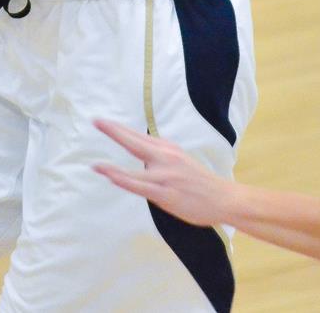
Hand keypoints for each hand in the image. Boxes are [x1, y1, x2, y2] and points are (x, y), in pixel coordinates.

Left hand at [93, 118, 233, 227]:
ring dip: (112, 167)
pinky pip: (140, 186)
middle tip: (96, 121)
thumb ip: (160, 155)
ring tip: (95, 165)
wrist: (224, 198)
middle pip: (134, 142)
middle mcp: (165, 158)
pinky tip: (112, 177)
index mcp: (168, 149)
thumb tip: (140, 151)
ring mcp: (165, 176)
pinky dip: (125, 180)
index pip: (138, 136)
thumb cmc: (200, 182)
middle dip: (114, 131)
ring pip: (134, 167)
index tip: (102, 121)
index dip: (119, 129)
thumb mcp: (180, 160)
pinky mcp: (166, 193)